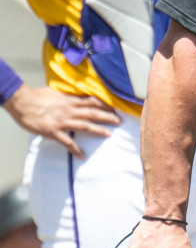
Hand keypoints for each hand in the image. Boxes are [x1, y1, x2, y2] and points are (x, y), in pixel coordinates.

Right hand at [3, 84, 120, 157]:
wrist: (22, 102)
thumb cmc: (37, 96)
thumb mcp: (56, 92)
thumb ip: (67, 95)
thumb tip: (75, 95)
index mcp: (71, 100)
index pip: (93, 101)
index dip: (105, 105)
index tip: (116, 108)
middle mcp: (70, 110)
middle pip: (93, 113)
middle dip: (108, 117)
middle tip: (120, 121)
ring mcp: (62, 122)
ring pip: (85, 126)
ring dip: (98, 130)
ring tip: (109, 134)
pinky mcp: (53, 132)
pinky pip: (67, 142)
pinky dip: (76, 149)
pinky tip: (82, 156)